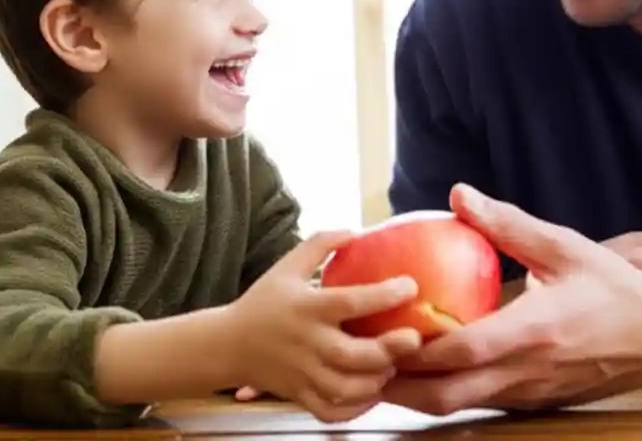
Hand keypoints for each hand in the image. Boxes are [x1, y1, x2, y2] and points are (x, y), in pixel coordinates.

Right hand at [227, 230, 423, 421]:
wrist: (227, 344)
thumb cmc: (264, 302)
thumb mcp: (287, 266)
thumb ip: (320, 244)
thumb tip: (355, 230)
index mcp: (307, 307)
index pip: (350, 302)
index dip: (385, 295)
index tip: (411, 286)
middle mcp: (307, 343)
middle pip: (355, 354)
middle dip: (390, 349)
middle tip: (413, 339)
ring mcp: (303, 374)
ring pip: (348, 388)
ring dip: (377, 380)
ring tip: (391, 365)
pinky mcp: (300, 396)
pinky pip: (333, 411)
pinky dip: (357, 408)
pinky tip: (371, 392)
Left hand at [382, 185, 641, 414]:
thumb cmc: (615, 288)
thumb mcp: (563, 247)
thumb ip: (508, 224)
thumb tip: (459, 194)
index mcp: (534, 332)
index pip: (462, 351)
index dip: (415, 350)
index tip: (377, 333)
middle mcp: (528, 372)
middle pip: (448, 396)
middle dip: (399, 387)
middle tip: (359, 364)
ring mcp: (531, 394)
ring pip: (460, 407)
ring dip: (417, 394)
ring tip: (378, 370)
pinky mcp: (535, 402)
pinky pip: (481, 404)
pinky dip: (447, 393)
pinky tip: (424, 373)